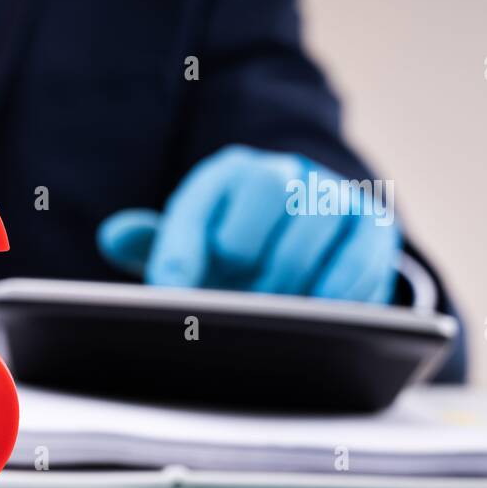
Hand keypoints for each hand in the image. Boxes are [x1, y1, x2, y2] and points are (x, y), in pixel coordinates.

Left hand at [97, 145, 399, 302]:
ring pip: (314, 224)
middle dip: (245, 250)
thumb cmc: (232, 251)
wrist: (301, 243)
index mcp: (226, 174)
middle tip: (234, 296)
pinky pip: (360, 256)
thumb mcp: (190, 244)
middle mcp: (282, 172)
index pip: (200, 201)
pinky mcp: (372, 227)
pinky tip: (315, 315)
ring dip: (287, 279)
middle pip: (268, 187)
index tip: (172, 292)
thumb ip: (154, 241)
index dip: (183, 249)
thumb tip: (114, 234)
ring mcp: (331, 195)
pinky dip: (336, 292)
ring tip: (269, 314)